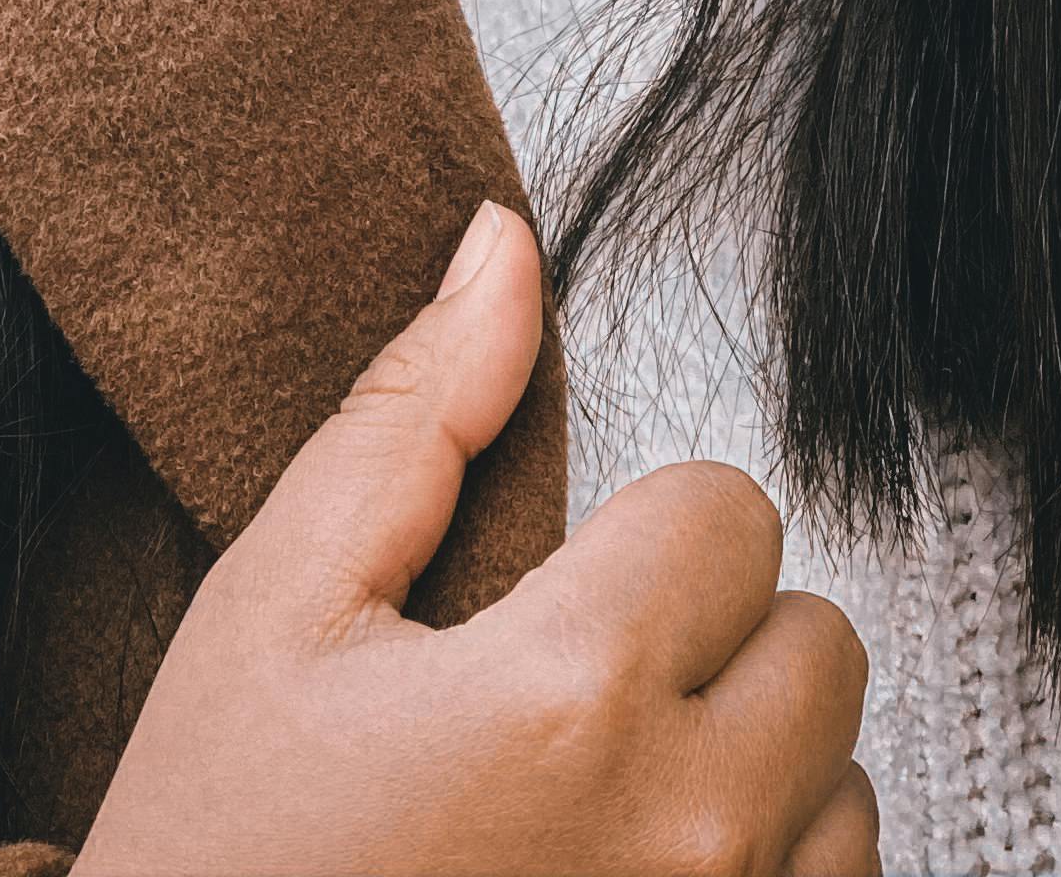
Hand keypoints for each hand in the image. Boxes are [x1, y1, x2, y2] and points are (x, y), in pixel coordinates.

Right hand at [72, 201, 876, 876]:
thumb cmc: (219, 856)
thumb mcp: (273, 612)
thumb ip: (414, 413)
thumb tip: (504, 245)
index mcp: (571, 695)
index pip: (733, 512)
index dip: (638, 538)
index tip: (547, 609)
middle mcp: (684, 836)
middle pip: (820, 644)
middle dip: (712, 647)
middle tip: (574, 706)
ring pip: (841, 791)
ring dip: (749, 780)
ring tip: (594, 814)